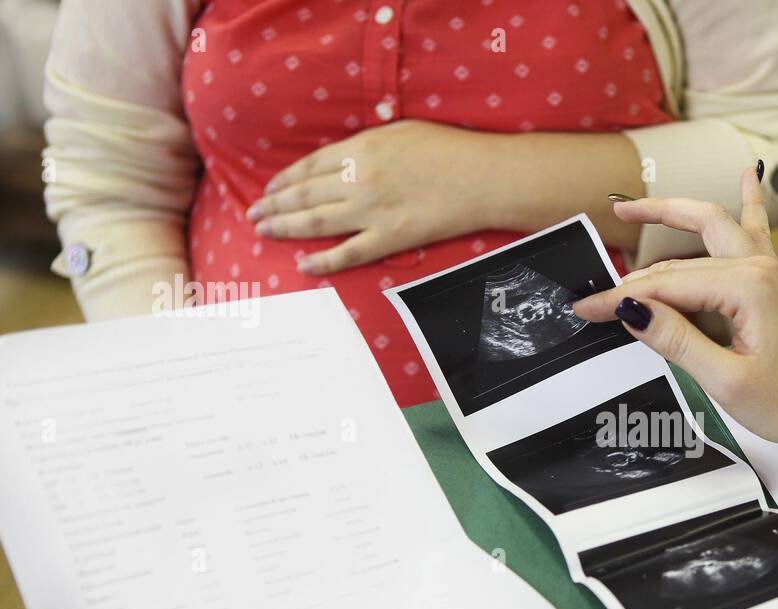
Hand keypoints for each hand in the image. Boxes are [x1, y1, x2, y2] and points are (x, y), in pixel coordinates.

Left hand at [247, 120, 500, 275]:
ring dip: (285, 227)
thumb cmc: (448, 149)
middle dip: (274, 204)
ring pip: (316, 222)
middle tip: (251, 214)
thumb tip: (345, 156)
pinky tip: (304, 264)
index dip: (285, 179)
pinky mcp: (391, 238)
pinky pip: (350, 252)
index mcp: (361, 150)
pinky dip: (324, 260)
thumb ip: (368, 144)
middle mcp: (358, 181)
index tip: (269, 188)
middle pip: (305, 194)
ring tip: (262, 231)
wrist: (482, 177)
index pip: (311, 166)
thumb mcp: (401, 130)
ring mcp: (372, 212)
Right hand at [573, 169, 777, 448]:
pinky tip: (747, 173)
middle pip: (679, 258)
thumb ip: (677, 341)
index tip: (588, 310)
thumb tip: (634, 312)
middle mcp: (757, 268)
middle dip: (633, 272)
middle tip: (596, 286)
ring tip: (630, 209)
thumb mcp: (725, 380)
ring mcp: (766, 269)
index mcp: (746, 288)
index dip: (620, 299)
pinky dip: (747, 200)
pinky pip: (753, 228)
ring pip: (709, 227)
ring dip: (671, 215)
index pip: (666, 287)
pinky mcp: (770, 279)